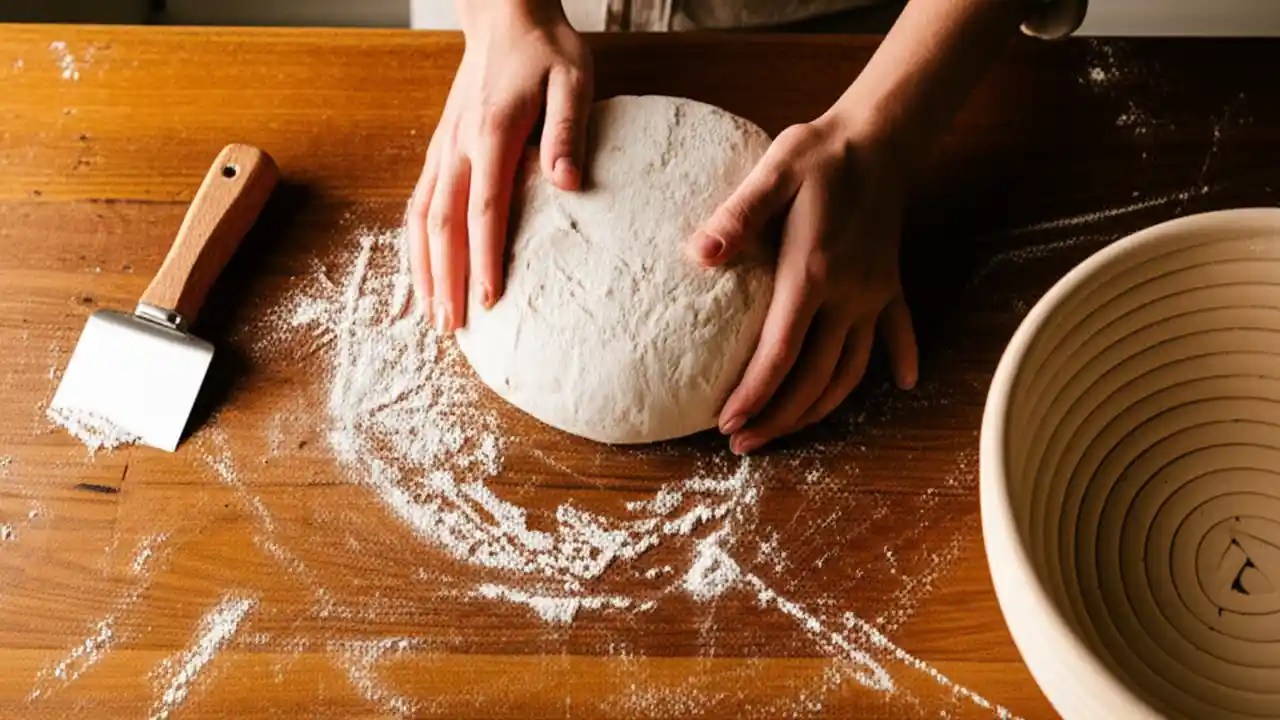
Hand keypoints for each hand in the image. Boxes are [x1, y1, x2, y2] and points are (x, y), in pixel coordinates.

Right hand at [408, 2, 592, 331]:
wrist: (504, 16)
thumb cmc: (545, 50)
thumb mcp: (573, 79)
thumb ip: (569, 129)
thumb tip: (567, 182)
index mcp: (491, 133)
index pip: (484, 208)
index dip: (484, 256)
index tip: (490, 298)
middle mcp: (457, 146)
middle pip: (444, 224)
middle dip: (446, 279)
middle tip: (453, 328)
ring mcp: (443, 149)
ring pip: (423, 218)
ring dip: (425, 269)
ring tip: (432, 314)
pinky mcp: (440, 150)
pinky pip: (421, 204)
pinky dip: (418, 244)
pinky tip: (424, 273)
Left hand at [688, 116, 918, 454]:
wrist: (880, 134)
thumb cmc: (818, 153)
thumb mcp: (772, 171)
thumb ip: (737, 215)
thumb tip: (700, 254)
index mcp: (812, 272)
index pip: (781, 353)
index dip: (755, 395)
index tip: (727, 423)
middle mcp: (850, 293)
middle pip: (815, 377)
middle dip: (778, 418)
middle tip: (742, 444)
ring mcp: (875, 292)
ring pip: (852, 369)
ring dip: (819, 408)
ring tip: (785, 430)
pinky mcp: (890, 283)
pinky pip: (898, 332)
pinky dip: (900, 360)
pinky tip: (902, 384)